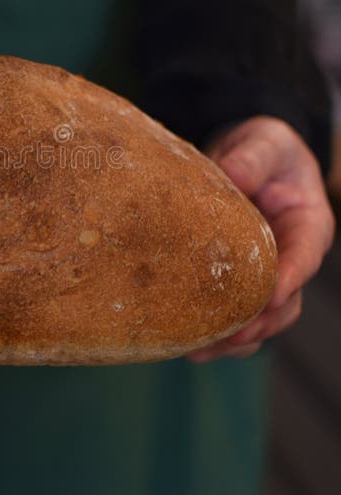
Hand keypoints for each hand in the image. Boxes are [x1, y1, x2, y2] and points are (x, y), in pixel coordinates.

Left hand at [187, 116, 334, 362]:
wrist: (244, 157)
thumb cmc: (264, 149)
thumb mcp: (265, 142)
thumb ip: (253, 158)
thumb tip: (233, 177)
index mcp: (307, 226)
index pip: (304, 258)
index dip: (289, 280)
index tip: (269, 297)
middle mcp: (291, 258)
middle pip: (285, 303)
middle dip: (259, 324)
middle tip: (229, 337)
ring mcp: (266, 276)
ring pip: (260, 319)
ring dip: (234, 340)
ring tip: (199, 351)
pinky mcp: (239, 283)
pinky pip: (234, 316)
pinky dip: (216, 334)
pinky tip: (187, 346)